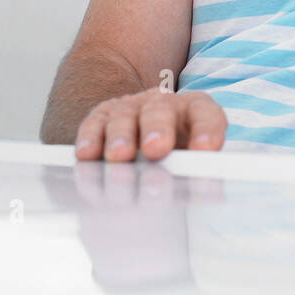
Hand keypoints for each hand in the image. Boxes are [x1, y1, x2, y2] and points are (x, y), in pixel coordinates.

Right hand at [74, 87, 227, 160]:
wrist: (147, 132)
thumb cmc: (176, 152)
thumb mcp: (192, 157)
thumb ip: (197, 169)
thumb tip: (206, 191)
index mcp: (193, 110)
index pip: (205, 113)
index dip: (207, 129)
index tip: (206, 149)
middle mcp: (162, 104)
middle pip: (160, 112)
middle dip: (157, 130)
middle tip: (156, 149)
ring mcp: (130, 108)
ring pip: (124, 117)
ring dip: (121, 137)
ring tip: (120, 156)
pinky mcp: (102, 116)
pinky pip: (94, 124)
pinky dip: (90, 139)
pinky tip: (88, 155)